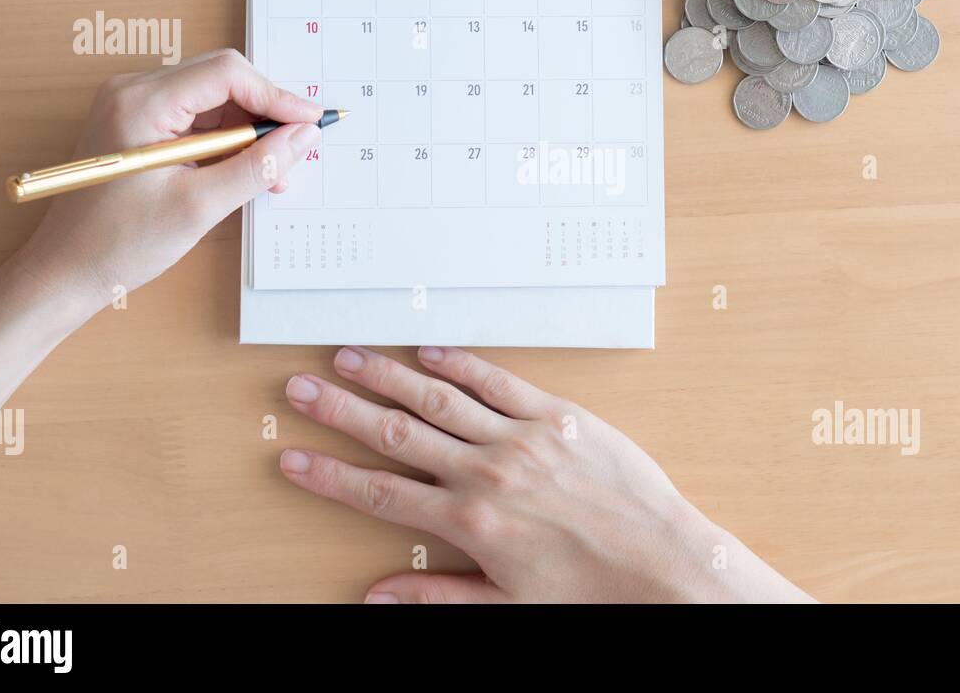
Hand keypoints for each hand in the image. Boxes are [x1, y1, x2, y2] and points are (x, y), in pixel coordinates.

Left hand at [19, 49, 321, 319]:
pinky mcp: (140, 127)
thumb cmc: (119, 242)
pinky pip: (198, 121)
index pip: (227, 73)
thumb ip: (258, 166)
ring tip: (274, 175)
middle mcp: (134, 92)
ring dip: (249, 133)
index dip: (276, 96)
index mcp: (141, 101)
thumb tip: (304, 137)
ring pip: (215, 101)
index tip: (311, 125)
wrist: (66, 272)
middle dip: (265, 115)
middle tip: (298, 151)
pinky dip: (227, 144)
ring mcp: (135, 108)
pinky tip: (245, 174)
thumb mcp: (200, 206)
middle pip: (222, 81)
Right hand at [280, 347, 814, 602]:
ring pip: (441, 398)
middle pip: (398, 433)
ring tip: (350, 357)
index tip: (295, 456)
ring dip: (390, 375)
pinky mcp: (561, 417)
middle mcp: (488, 473)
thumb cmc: (590, 594)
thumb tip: (376, 597)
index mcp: (470, 524)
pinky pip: (501, 383)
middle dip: (343, 410)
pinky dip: (462, 364)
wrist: (664, 567)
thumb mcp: (507, 608)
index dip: (332, 475)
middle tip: (301, 386)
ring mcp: (524, 439)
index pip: (382, 492)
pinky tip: (430, 350)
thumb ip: (438, 597)